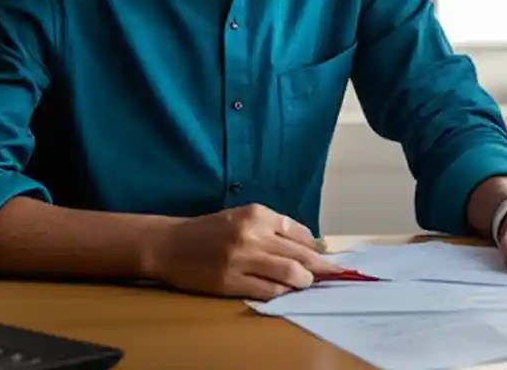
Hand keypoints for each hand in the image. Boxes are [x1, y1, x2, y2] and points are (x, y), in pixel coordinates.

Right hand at [143, 204, 347, 299]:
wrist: (170, 244)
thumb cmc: (211, 230)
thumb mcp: (244, 217)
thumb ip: (275, 228)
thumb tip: (313, 245)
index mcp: (258, 214)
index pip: (300, 233)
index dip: (316, 248)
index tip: (327, 256)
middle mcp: (253, 234)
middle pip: (301, 254)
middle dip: (321, 267)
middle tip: (335, 274)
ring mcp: (242, 259)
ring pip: (290, 274)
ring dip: (304, 281)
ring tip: (306, 283)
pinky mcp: (231, 282)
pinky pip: (269, 291)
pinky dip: (282, 292)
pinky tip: (284, 291)